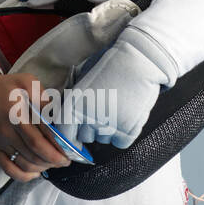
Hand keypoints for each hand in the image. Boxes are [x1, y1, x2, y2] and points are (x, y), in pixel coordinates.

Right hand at [0, 72, 71, 182]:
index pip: (39, 140)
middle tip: (65, 159)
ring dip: (43, 167)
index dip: (57, 149)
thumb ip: (42, 96)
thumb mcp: (25, 81)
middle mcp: (6, 132)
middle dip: (54, 160)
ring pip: (25, 164)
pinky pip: (9, 170)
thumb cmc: (4, 88)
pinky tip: (36, 172)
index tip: (70, 152)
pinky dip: (25, 176)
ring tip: (53, 162)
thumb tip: (55, 114)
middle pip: (35, 155)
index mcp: (15, 115)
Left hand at [54, 40, 168, 148]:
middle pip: (85, 137)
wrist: (138, 61)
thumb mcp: (82, 78)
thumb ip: (72, 98)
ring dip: (105, 130)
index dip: (69, 136)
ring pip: (102, 139)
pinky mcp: (129, 130)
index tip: (74, 135)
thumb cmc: (109, 64)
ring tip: (113, 111)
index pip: (65, 134)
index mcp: (74, 104)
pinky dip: (121, 135)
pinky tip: (123, 118)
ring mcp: (110, 125)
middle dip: (89, 128)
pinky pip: (119, 143)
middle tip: (98, 113)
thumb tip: (66, 114)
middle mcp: (89, 118)